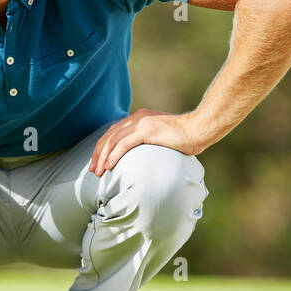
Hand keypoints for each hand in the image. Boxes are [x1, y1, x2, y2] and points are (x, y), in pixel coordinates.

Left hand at [89, 109, 203, 174]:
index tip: (97, 163)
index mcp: (138, 118)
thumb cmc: (182, 138)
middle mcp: (137, 118)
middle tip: (93, 170)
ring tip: (98, 172)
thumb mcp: (159, 137)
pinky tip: (108, 166)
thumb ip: (146, 142)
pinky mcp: (147, 131)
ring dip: (103, 157)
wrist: (197, 130)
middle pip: (109, 136)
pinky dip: (114, 156)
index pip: (113, 132)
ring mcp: (141, 123)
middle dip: (98, 154)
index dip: (102, 148)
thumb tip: (137, 158)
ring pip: (114, 140)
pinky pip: (124, 144)